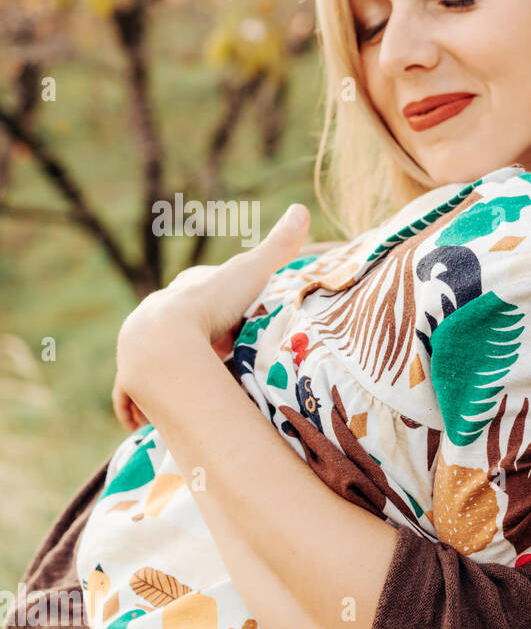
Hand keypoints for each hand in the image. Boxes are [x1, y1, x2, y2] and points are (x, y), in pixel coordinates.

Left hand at [113, 204, 311, 415]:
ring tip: (189, 389)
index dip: (215, 301)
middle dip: (190, 339)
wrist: (169, 340)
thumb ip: (278, 246)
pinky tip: (149, 419)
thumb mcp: (252, 274)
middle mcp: (153, 317)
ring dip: (165, 374)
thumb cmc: (212, 304)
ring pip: (151, 360)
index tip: (233, 316)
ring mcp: (138, 350)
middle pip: (173, 327)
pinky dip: (136, 408)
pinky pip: (130, 397)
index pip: (196, 291)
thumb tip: (302, 209)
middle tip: (216, 356)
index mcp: (181, 294)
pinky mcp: (131, 382)